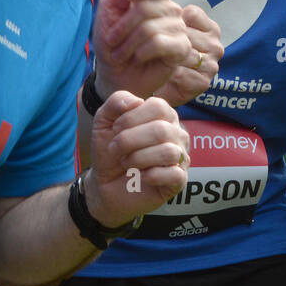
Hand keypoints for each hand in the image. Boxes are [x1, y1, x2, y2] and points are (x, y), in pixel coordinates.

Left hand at [85, 91, 189, 227]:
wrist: (105, 184)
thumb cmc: (110, 151)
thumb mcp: (104, 121)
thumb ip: (117, 101)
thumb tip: (137, 101)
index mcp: (163, 116)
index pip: (158, 106)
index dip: (131, 118)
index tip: (115, 129)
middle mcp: (177, 134)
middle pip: (161, 130)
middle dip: (129, 141)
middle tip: (115, 149)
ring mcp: (180, 157)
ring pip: (167, 152)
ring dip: (137, 159)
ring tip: (127, 163)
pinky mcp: (179, 180)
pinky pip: (174, 174)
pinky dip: (151, 176)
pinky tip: (141, 176)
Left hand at [93, 0, 221, 104]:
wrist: (113, 74)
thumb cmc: (111, 42)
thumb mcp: (110, 10)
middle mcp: (171, 10)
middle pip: (148, 6)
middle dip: (122, 26)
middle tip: (112, 41)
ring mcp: (179, 29)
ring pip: (150, 27)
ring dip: (127, 43)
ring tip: (121, 53)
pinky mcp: (181, 49)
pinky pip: (159, 43)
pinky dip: (140, 52)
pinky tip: (138, 58)